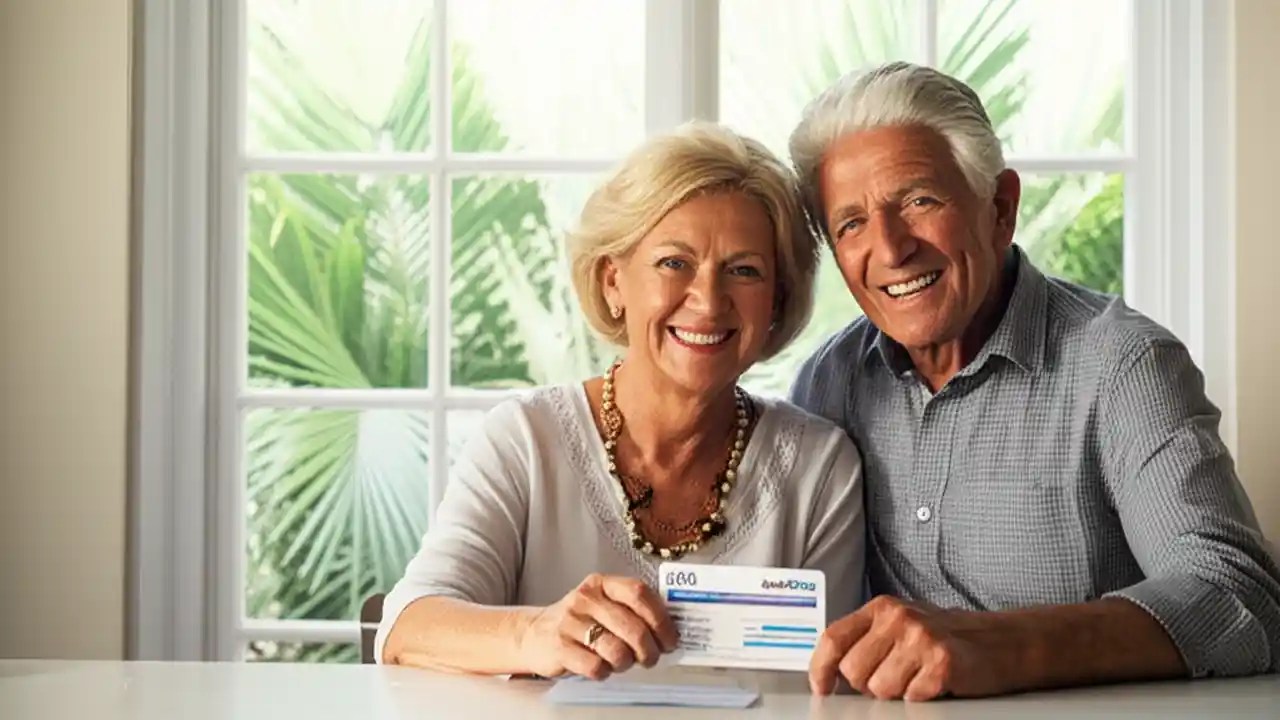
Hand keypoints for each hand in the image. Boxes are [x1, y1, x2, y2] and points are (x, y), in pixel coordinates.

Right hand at [518, 573, 679, 679]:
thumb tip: (670, 631)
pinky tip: (601, 667)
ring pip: (616, 650)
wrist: (535, 633)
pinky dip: (604, 672)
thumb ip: (633, 611)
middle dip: (648, 649)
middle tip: (650, 658)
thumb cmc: (581, 622)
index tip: (670, 638)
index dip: (661, 619)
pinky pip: (595, 667)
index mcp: (603, 583)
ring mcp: (570, 621)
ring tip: (622, 662)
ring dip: (626, 663)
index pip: (640, 593)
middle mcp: (586, 598)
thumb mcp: (604, 606)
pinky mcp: (559, 645)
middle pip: (632, 626)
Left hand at [809, 596, 1026, 700]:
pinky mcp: (943, 662)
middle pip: (854, 671)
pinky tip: (934, 684)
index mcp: (881, 608)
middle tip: (893, 678)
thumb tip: (830, 669)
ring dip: (896, 694)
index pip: (834, 638)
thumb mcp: (900, 625)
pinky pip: (911, 697)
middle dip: (867, 685)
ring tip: (916, 678)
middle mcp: (898, 618)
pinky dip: (921, 698)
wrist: (1001, 641)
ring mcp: (921, 638)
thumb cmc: (945, 636)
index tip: (821, 688)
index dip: (821, 668)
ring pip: (879, 689)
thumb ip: (866, 639)